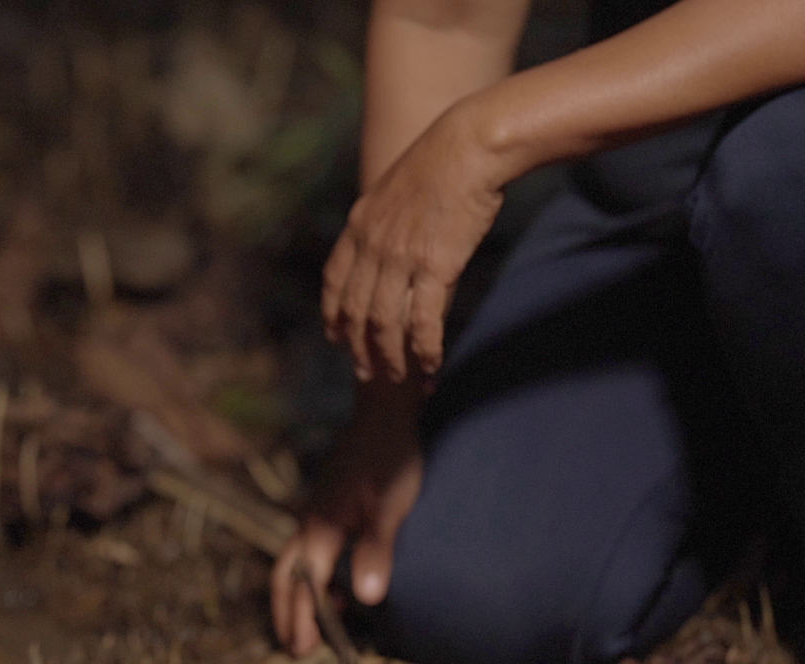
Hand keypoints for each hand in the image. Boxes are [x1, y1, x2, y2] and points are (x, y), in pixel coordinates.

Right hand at [272, 376, 425, 655]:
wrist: (386, 410)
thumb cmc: (393, 457)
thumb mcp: (391, 507)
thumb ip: (375, 551)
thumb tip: (366, 600)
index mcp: (320, 528)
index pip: (304, 586)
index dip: (304, 619)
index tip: (304, 650)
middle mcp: (310, 523)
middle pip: (286, 577)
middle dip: (289, 613)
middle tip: (298, 647)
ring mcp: (318, 513)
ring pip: (296, 563)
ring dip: (302, 595)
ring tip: (320, 623)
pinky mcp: (330, 505)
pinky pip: (311, 549)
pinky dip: (316, 574)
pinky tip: (340, 582)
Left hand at [323, 103, 509, 382]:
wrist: (471, 144)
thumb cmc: (445, 160)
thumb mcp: (398, 187)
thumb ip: (386, 219)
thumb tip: (391, 239)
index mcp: (360, 224)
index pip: (334, 280)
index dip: (333, 314)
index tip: (336, 337)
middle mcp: (373, 245)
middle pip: (355, 311)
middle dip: (358, 348)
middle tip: (366, 373)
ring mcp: (400, 257)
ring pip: (383, 323)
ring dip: (389, 357)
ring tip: (396, 377)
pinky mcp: (434, 266)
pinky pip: (421, 321)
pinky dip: (424, 348)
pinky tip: (431, 364)